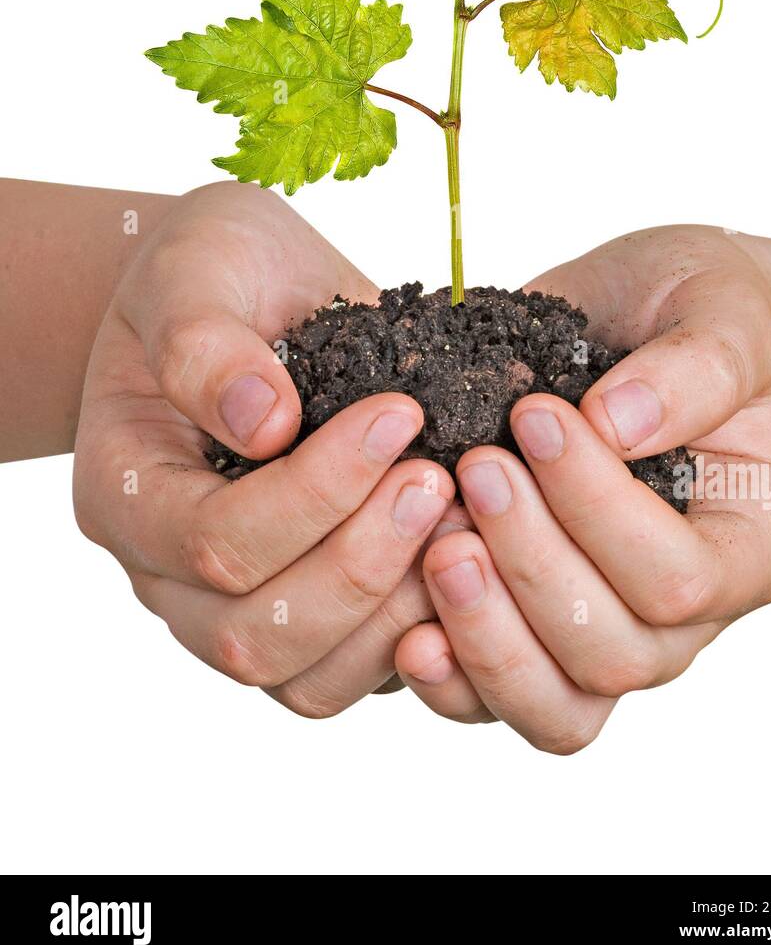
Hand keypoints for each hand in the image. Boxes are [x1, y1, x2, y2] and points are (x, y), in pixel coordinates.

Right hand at [73, 181, 453, 716]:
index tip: (398, 414)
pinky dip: (421, 633)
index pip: (213, 541)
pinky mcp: (309, 617)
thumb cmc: (214, 270)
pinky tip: (470, 557)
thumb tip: (266, 422)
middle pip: (255, 632)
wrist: (247, 290)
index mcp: (126, 491)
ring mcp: (236, 604)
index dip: (314, 492)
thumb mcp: (199, 266)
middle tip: (438, 479)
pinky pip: (358, 674)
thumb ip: (206, 342)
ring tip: (463, 521)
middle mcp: (168, 573)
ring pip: (308, 679)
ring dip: (397, 610)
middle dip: (361, 562)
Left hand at [394, 226, 770, 752]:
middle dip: (530, 565)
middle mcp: (689, 616)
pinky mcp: (535, 633)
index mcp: (751, 545)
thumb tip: (617, 423)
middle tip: (474, 471)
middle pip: (613, 654)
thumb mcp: (720, 312)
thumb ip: (694, 368)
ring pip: (557, 705)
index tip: (533, 415)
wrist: (647, 320)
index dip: (596, 508)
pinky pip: (495, 702)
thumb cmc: (696, 313)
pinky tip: (405, 627)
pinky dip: (449, 678)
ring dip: (484, 634)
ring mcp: (610, 635)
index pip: (677, 577)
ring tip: (436, 547)